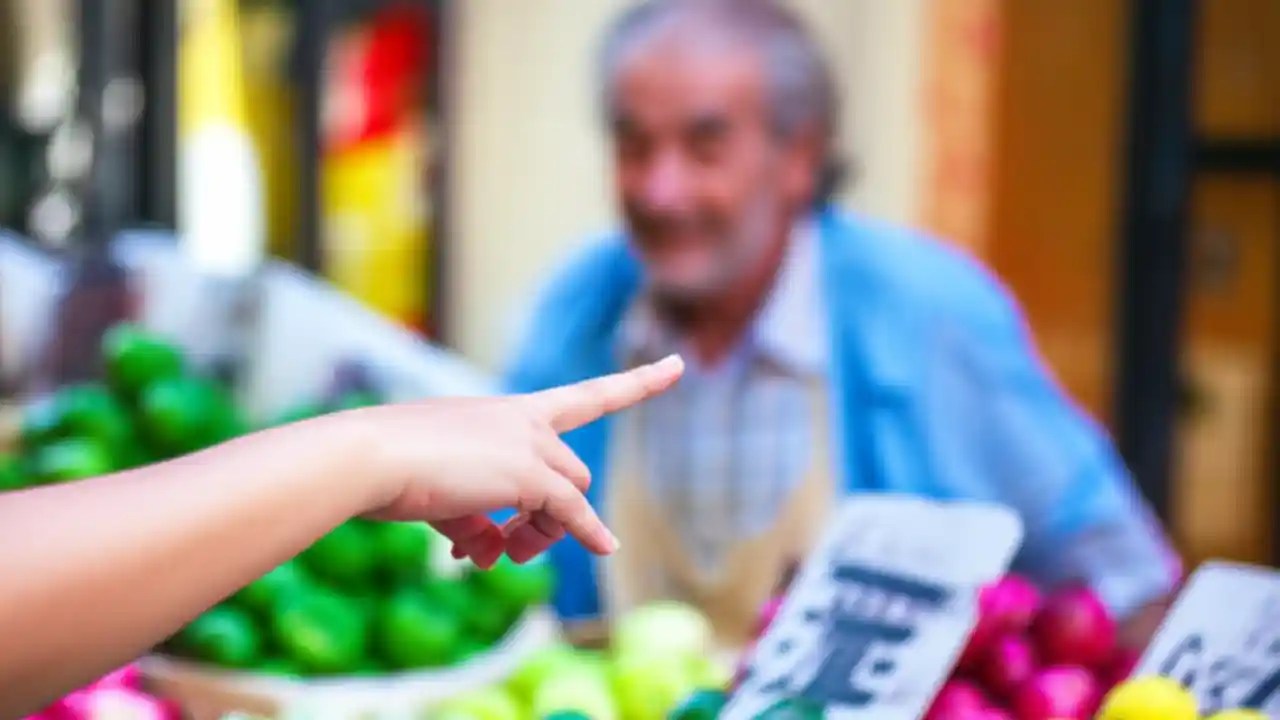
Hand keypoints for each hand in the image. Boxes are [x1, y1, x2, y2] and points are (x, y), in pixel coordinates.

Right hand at [351, 355, 683, 566]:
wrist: (368, 457)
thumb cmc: (393, 467)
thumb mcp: (442, 493)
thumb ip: (474, 519)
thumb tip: (489, 552)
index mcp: (507, 412)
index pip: (582, 397)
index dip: (636, 384)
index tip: (676, 366)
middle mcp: (526, 421)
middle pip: (572, 474)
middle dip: (548, 520)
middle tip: (507, 551)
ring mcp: (530, 444)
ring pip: (569, 496)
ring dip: (543, 534)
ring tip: (500, 554)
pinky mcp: (528, 474)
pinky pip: (571, 512)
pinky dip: (586, 533)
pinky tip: (603, 547)